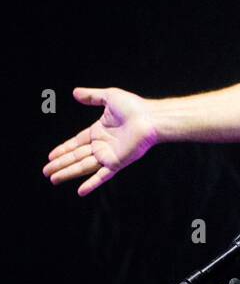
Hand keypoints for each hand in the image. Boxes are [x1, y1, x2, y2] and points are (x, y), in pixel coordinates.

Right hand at [43, 87, 159, 195]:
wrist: (150, 119)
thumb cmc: (134, 107)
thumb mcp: (109, 97)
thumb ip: (92, 96)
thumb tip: (74, 92)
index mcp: (99, 131)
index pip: (76, 143)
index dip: (63, 150)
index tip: (50, 156)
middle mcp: (102, 145)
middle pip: (76, 156)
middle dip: (60, 164)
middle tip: (45, 171)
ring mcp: (109, 155)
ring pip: (83, 166)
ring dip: (68, 173)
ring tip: (53, 179)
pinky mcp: (117, 162)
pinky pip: (102, 176)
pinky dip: (92, 184)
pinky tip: (80, 191)